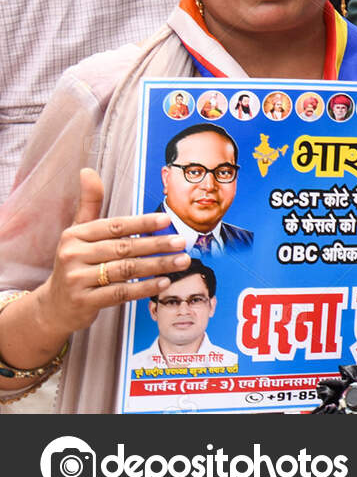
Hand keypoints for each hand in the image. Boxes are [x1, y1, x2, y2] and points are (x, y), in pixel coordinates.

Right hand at [36, 170, 192, 338]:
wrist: (54, 305)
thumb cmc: (75, 263)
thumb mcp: (78, 232)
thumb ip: (89, 204)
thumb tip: (87, 171)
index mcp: (75, 235)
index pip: (114, 226)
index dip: (142, 223)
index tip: (167, 220)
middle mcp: (73, 255)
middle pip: (124, 248)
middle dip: (157, 244)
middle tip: (182, 241)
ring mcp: (77, 280)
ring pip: (126, 270)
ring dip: (158, 265)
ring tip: (181, 261)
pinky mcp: (84, 301)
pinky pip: (121, 292)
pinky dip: (145, 287)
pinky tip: (164, 282)